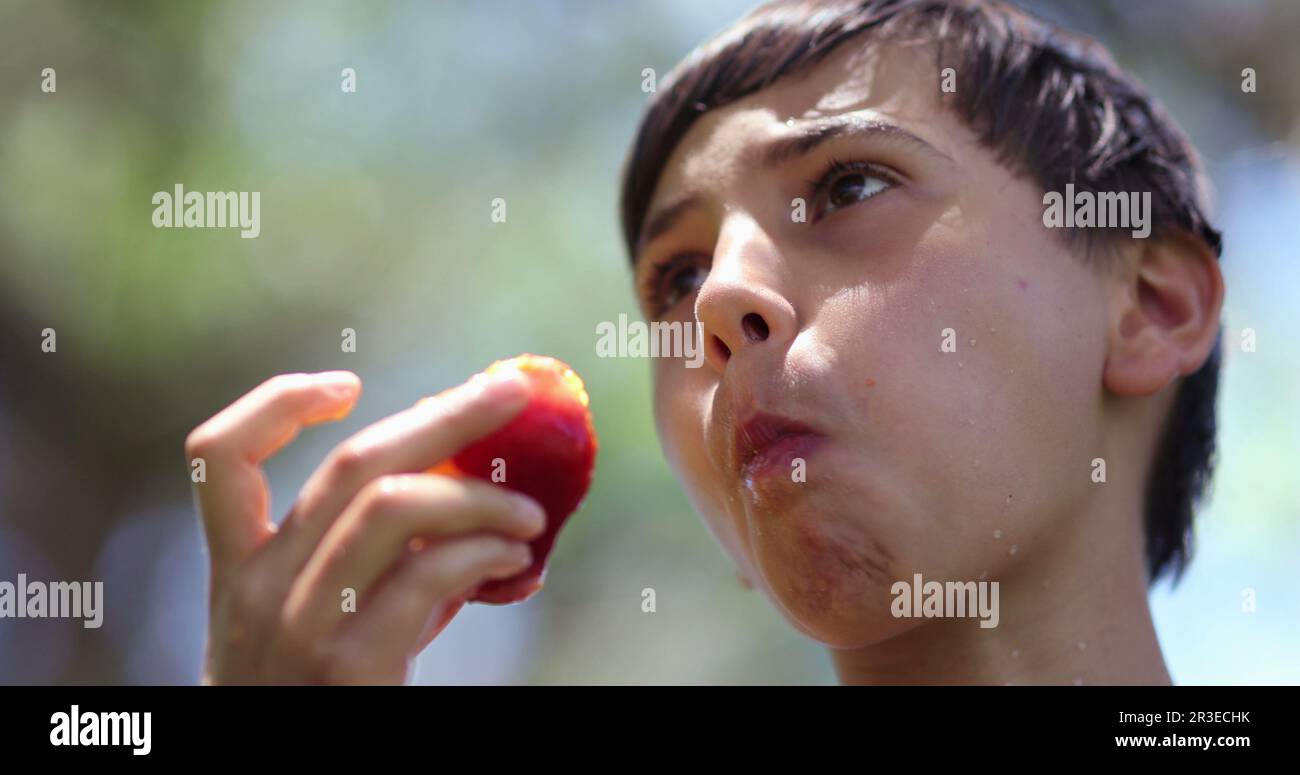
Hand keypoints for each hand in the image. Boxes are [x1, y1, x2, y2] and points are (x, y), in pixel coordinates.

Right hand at [186, 369, 544, 683]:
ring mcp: (298, 625)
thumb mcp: (311, 629)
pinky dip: (483, 553)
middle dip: (445, 415)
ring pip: (396, 507)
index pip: (217, 458)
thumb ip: (369, 568)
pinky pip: (428, 575)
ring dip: (480, 497)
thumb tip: (471, 512)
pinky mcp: (349, 666)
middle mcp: (257, 587)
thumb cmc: (312, 703)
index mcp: (237, 570)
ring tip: (530, 515)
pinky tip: (512, 565)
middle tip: (512, 389)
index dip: (278, 403)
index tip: (348, 384)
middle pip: (352, 463)